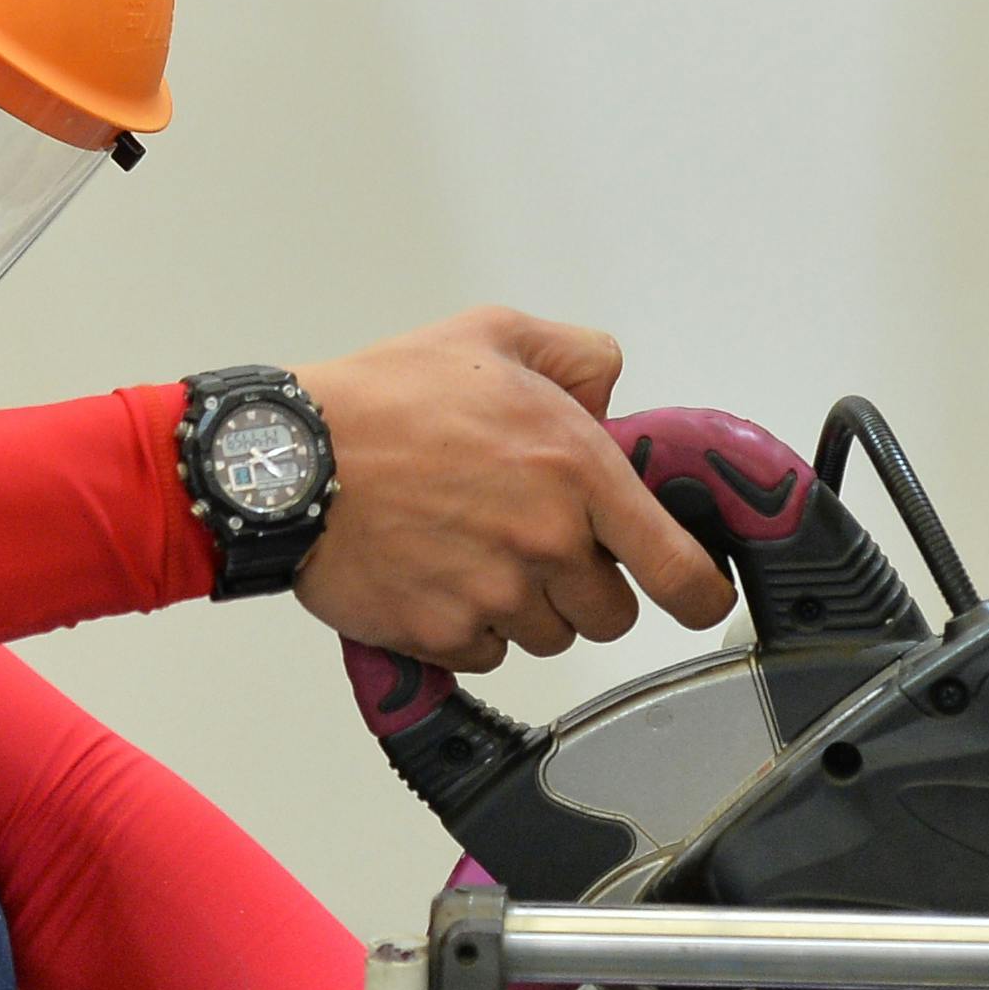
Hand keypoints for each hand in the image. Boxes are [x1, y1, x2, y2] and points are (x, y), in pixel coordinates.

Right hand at [288, 309, 736, 669]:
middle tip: (536, 543)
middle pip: (610, 614)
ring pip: (547, 636)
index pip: (677, 569)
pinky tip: (435, 577)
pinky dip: (468, 629)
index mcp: (577, 472)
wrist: (289, 459)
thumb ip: (577, 358)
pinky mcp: (442, 635)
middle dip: (585, 587)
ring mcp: (494, 597)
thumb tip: (610, 396)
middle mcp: (546, 543)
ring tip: (472, 551)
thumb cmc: (382, 398)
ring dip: (525, 607)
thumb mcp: (493, 334)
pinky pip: (485, 655)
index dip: (699, 595)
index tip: (698, 597)